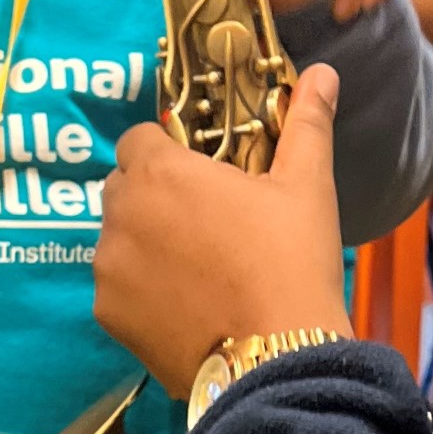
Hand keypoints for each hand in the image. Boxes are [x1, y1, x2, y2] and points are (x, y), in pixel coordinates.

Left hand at [95, 65, 351, 396]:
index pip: (138, 138)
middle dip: (153, 196)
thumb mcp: (306, 188)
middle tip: (204, 222)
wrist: (275, 360)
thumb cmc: (291, 264)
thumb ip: (305, 123)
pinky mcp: (108, 315)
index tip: (200, 174)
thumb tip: (323, 73)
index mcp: (161, 172)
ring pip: (117, 239)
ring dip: (144, 243)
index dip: (166, 151)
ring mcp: (109, 268)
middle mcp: (122, 213)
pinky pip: (116, 288)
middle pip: (123, 187)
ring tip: (197, 270)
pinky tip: (185, 307)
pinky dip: (140, 292)